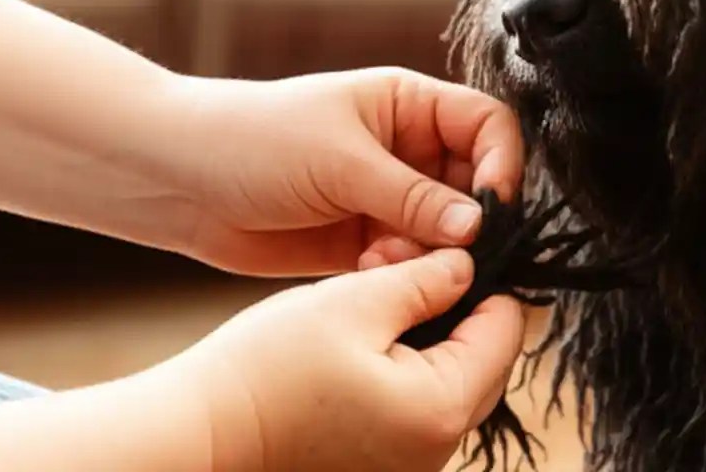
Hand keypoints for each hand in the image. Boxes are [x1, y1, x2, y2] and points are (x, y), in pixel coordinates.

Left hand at [143, 67, 523, 275]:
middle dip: (466, 221)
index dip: (500, 164)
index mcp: (409, 105)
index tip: (492, 206)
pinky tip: (367, 272)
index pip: (487, 126)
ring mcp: (388, 197)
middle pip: (474, 185)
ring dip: (431, 252)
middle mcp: (407, 149)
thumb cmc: (253, 141)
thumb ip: (413, 196)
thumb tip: (480, 226)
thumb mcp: (341, 161)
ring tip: (389, 260)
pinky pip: (411, 261)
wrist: (178, 181)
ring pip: (446, 232)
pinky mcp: (367, 241)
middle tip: (448, 250)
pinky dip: (402, 273)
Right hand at [162, 249, 525, 471]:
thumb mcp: (355, 301)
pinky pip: (418, 412)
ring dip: (433, 342)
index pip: (506, 331)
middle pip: (486, 363)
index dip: (487, 282)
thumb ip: (426, 280)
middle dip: (460, 312)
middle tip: (410, 274)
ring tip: (381, 306)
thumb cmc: (268, 370)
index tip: (452, 254)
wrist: (199, 436)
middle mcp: (437, 450)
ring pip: (453, 386)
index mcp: (443, 408)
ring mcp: (409, 466)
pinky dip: (408, 375)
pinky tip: (367, 347)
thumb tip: (467, 265)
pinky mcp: (381, 469)